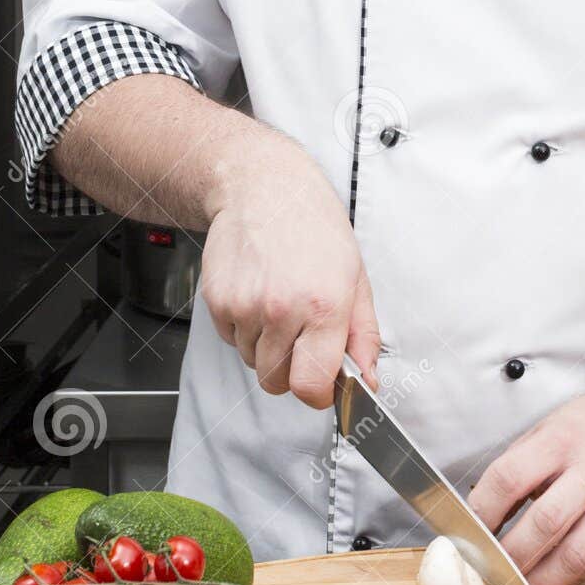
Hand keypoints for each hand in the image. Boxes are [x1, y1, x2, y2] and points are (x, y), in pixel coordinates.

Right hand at [200, 146, 380, 408]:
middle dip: (292, 370)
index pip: (311, 387)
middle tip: (302, 335)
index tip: (323, 386)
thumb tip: (367, 382)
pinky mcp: (218, 301)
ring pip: (253, 362)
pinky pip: (232, 340)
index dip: (319, 395)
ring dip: (267, 346)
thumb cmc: (314, 228)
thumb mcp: (356, 278)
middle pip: (278, 382)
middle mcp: (282, 309)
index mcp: (324, 305)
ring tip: (280, 303)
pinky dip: (245, 329)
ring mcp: (245, 306)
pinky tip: (259, 294)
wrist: (265, 188)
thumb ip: (364, 336)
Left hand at [467, 382, 584, 584]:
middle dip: (509, 559)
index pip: (510, 479)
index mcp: (563, 439)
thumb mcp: (549, 429)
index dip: (483, 512)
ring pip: (575, 556)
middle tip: (486, 578)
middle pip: (544, 524)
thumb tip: (483, 518)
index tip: (467, 535)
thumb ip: (517, 469)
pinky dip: (565, 580)